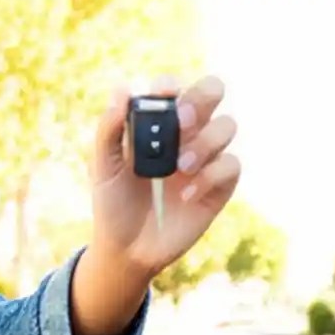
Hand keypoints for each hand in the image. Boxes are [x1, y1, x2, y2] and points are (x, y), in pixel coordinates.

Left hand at [88, 75, 240, 278]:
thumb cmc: (113, 204)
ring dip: (206, 141)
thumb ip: (109, 130)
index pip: (173, 89)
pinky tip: (187, 195)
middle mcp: (186, 135)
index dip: (172, 85)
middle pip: (212, 93)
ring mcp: (205, 159)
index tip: (163, 95)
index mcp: (157, 123)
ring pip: (226, 126)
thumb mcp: (103, 168)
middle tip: (182, 122)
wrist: (127, 249)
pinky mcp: (219, 187)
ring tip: (180, 167)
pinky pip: (231, 165)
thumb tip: (121, 89)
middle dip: (202, 99)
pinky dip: (211, 176)